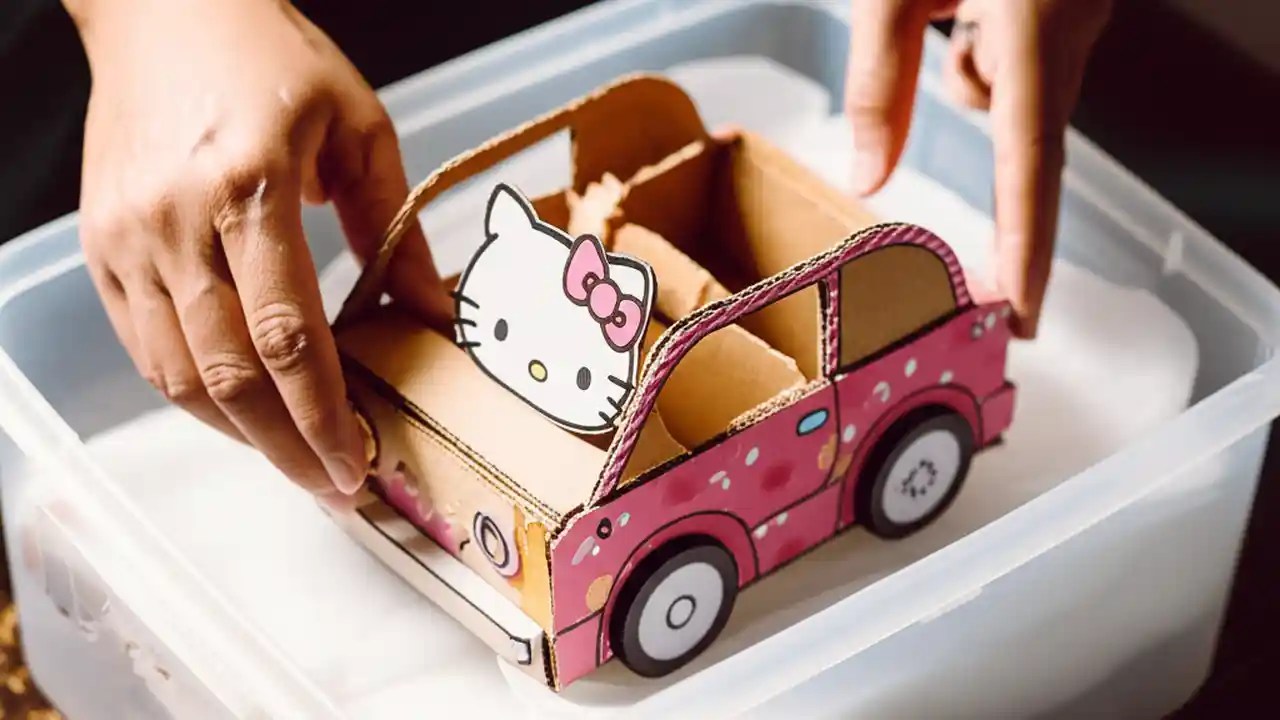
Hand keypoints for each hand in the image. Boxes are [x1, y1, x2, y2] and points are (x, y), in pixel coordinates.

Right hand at [66, 0, 450, 498]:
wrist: (164, 10)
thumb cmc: (270, 59)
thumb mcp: (359, 129)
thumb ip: (398, 231)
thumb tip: (438, 318)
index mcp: (249, 187)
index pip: (287, 336)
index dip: (324, 414)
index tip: (358, 464)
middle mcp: (175, 222)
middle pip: (228, 374)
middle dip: (285, 447)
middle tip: (333, 485)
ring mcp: (127, 239)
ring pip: (177, 374)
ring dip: (239, 434)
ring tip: (294, 459)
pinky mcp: (100, 247)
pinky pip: (145, 349)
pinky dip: (194, 395)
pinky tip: (241, 414)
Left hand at [846, 0, 1111, 336]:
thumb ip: (879, 81)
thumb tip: (868, 177)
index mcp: (1035, 28)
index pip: (1030, 160)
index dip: (1030, 245)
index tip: (1024, 311)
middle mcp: (1071, 34)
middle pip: (1030, 143)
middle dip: (1014, 220)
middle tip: (994, 298)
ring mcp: (1079, 21)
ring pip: (1016, 100)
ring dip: (971, 80)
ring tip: (952, 14)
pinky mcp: (1070, 10)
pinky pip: (1021, 65)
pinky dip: (985, 54)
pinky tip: (967, 7)